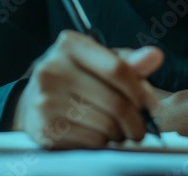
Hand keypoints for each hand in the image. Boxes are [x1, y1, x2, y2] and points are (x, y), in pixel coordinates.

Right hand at [11, 31, 163, 148]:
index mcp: (69, 45)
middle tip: (141, 126)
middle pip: (115, 102)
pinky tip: (102, 136)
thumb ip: (128, 61)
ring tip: (121, 130)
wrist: (31, 100)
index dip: (141, 90)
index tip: (151, 105)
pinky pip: (91, 141)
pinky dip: (104, 142)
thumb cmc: (73, 77)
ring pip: (106, 125)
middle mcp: (52, 69)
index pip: (117, 69)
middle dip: (136, 119)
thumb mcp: (98, 60)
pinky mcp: (45, 128)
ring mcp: (46, 100)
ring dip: (121, 133)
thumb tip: (155, 56)